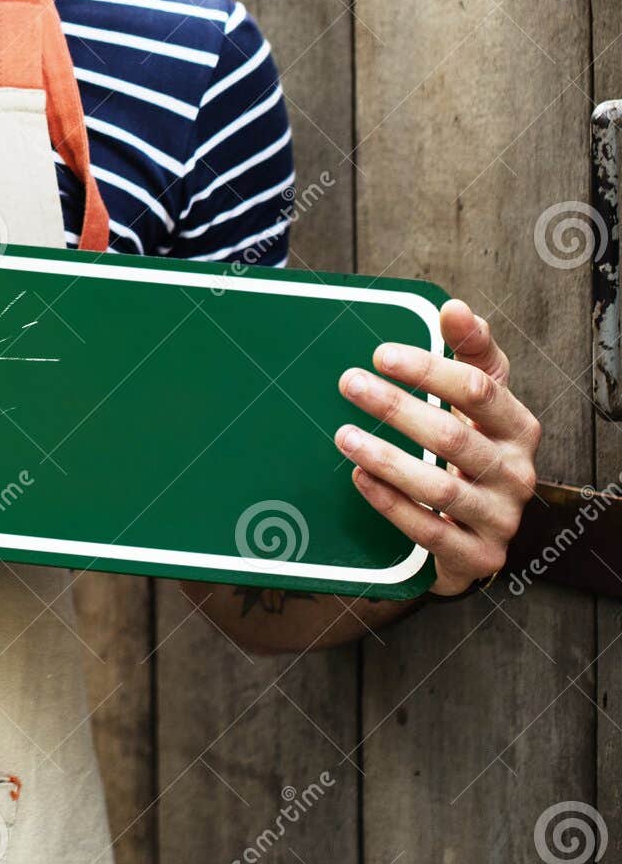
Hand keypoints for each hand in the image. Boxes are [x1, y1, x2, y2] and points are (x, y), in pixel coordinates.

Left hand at [334, 299, 539, 596]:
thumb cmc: (474, 451)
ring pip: (439, 487)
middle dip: (396, 407)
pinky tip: (358, 477)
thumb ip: (470, 354)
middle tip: (349, 383)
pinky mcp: (477, 556)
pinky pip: (428, 530)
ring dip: (386, 458)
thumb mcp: (478, 401)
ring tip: (343, 435)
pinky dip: (389, 503)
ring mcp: (500, 518)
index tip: (379, 353)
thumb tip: (454, 308)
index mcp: (519, 428)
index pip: (478, 390)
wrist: (478, 532)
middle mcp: (517, 473)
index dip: (428, 369)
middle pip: (454, 435)